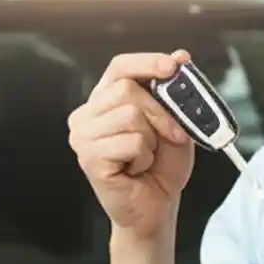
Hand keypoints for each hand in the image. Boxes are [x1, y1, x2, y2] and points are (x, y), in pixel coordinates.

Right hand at [68, 50, 194, 240]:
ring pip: (129, 114)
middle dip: (160, 113)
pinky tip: (136, 169)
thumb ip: (174, 92)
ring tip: (146, 156)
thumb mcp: (175, 123)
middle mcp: (87, 115)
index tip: (173, 66)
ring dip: (152, 139)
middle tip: (170, 136)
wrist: (157, 207)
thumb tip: (180, 56)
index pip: (120, 67)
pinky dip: (144, 157)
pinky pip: (130, 142)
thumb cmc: (162, 166)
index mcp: (105, 100)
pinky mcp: (89, 158)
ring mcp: (83, 136)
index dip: (147, 62)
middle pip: (127, 89)